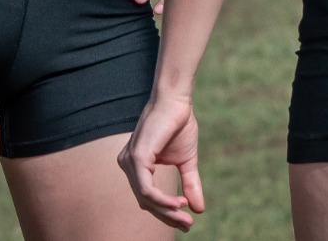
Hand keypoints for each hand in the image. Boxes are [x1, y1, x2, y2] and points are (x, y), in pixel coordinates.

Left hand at [120, 91, 205, 230]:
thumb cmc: (179, 125)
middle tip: (187, 226)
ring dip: (167, 211)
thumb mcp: (187, 161)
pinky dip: (162, 199)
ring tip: (185, 216)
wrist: (177, 101)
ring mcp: (129, 161)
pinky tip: (178, 203)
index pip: (148, 197)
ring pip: (146, 198)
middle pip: (146, 201)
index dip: (166, 212)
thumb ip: (190, 184)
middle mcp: (128, 164)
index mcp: (136, 165)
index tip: (186, 222)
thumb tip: (198, 210)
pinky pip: (147, 189)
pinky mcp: (136, 157)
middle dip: (167, 216)